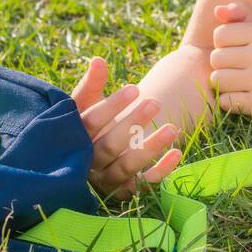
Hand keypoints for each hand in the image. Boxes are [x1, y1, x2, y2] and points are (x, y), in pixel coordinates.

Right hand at [71, 57, 182, 200]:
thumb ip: (92, 83)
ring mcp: (105, 179)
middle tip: (155, 101)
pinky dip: (160, 171)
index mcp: (74, 138)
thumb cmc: (90, 122)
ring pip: (126, 167)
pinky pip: (142, 185)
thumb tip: (98, 60)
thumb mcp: (88, 103)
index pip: (91, 122)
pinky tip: (177, 153)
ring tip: (172, 128)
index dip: (112, 106)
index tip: (135, 87)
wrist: (91, 154)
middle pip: (109, 146)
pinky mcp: (124, 191)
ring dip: (150, 148)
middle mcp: (86, 163)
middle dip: (133, 124)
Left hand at [209, 1, 251, 120]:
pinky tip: (245, 97)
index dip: (225, 43)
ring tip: (242, 82)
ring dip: (225, 84)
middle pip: (215, 58)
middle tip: (242, 68)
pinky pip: (224, 101)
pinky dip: (230, 101)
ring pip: (217, 80)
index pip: (220, 34)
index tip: (241, 49)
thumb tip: (217, 10)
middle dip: (224, 65)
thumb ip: (241, 14)